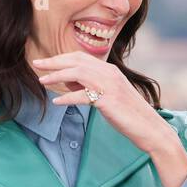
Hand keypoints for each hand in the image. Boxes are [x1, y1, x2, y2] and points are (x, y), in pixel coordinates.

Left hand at [32, 51, 186, 186]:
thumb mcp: (108, 96)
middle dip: (54, 62)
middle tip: (36, 64)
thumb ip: (90, 87)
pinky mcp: (108, 100)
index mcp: (109, 70)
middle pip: (76, 61)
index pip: (80, 57)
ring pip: (77, 73)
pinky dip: (68, 98)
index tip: (45, 62)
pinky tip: (56, 102)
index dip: (60, 58)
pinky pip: (83, 95)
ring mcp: (110, 86)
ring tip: (41, 80)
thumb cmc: (128, 115)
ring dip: (56, 76)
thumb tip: (67, 83)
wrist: (149, 128)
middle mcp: (109, 73)